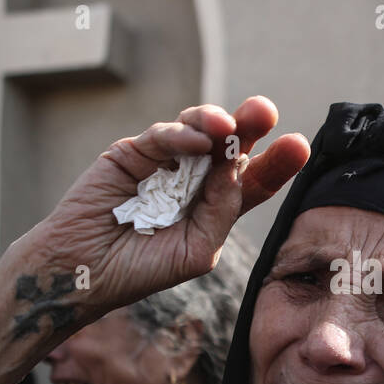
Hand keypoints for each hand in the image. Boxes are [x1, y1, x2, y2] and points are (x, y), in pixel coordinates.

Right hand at [21, 96, 308, 321]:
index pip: (253, 180)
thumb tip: (234, 164)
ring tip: (229, 126)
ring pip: (199, 130)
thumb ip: (221, 210)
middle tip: (265, 111)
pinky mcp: (133, 152)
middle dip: (250, 125)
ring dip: (217, 123)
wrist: (85, 272)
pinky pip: (163, 135)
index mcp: (215, 207)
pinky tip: (197, 140)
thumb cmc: (142, 269)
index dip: (276, 163)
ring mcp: (165, 163)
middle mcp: (194, 180)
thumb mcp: (197, 249)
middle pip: (231, 146)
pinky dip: (180, 134)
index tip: (298, 146)